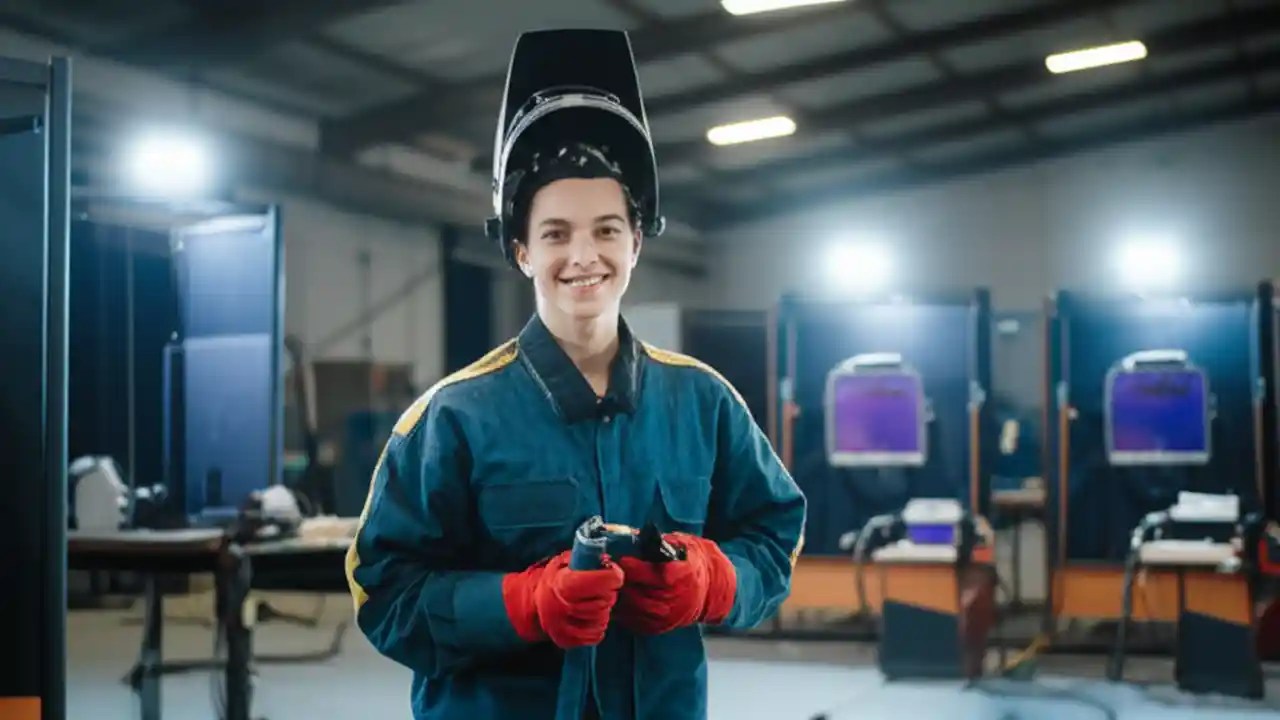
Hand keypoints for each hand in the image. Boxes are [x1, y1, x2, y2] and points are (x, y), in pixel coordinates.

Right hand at [502, 550, 624, 648]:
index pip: (598, 581)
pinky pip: (596, 636)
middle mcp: (562, 607)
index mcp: (563, 584)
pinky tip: (590, 619)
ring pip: (602, 619)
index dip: (612, 576)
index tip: (614, 574)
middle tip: (601, 588)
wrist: (533, 604)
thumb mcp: (563, 562)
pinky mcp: (566, 641)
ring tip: (592, 603)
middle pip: (604, 601)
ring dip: (603, 610)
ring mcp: (563, 627)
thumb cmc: (555, 580)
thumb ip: (584, 560)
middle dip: (608, 593)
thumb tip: (606, 560)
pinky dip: (598, 627)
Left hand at [615, 533, 736, 635]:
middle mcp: (678, 598)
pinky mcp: (661, 627)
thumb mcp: (682, 544)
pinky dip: (622, 612)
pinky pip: (636, 622)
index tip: (624, 560)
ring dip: (620, 597)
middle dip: (624, 582)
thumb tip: (636, 537)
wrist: (709, 588)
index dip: (639, 569)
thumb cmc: (690, 561)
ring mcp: (669, 615)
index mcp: (685, 575)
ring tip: (610, 585)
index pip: (659, 576)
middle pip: (643, 594)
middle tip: (610, 571)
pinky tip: (615, 599)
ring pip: (637, 609)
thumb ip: (661, 542)